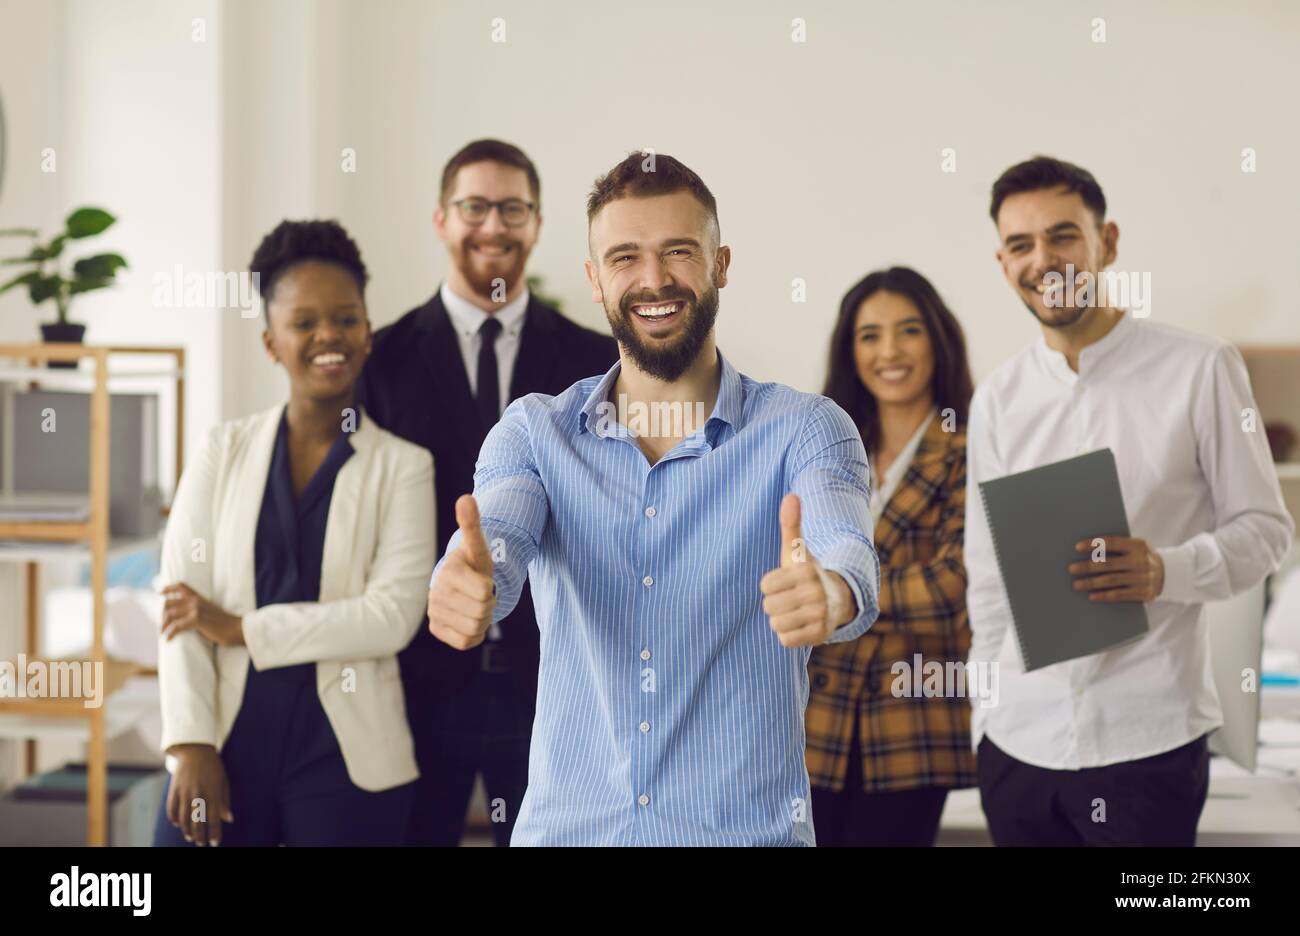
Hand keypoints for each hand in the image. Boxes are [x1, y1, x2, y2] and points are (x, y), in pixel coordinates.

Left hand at [160, 583, 243, 645]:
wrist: (237, 629)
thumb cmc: (225, 624)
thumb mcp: (210, 611)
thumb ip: (198, 610)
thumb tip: (186, 617)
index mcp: (199, 597)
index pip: (181, 586)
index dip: (168, 588)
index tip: (160, 593)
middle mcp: (195, 601)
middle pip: (169, 603)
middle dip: (161, 614)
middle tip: (161, 625)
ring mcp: (196, 609)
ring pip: (170, 614)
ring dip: (163, 625)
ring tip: (163, 634)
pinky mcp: (196, 620)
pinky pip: (176, 626)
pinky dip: (170, 633)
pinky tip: (168, 639)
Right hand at [165, 744, 232, 845]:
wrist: (195, 750)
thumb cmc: (213, 767)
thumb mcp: (223, 782)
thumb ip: (224, 801)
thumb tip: (228, 819)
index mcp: (213, 793)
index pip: (214, 819)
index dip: (214, 833)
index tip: (214, 843)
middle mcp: (198, 794)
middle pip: (197, 822)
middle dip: (199, 836)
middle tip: (201, 844)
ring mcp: (185, 792)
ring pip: (183, 818)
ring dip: (186, 830)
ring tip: (190, 837)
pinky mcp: (174, 789)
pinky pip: (172, 809)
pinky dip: (174, 819)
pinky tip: (178, 824)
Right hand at [427, 494, 496, 650]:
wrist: (460, 583)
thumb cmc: (474, 563)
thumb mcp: (478, 545)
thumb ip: (472, 524)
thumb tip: (466, 498)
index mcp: (448, 572)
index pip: (485, 593)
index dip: (492, 589)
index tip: (484, 581)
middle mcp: (436, 593)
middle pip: (482, 612)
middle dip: (489, 605)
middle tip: (482, 594)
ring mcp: (434, 613)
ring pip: (475, 628)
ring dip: (483, 619)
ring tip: (475, 605)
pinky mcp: (436, 629)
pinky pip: (466, 641)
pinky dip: (475, 633)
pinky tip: (468, 618)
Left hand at [760, 493, 854, 647]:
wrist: (838, 599)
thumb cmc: (807, 574)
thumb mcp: (797, 551)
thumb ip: (791, 525)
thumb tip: (791, 495)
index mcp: (806, 571)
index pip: (765, 586)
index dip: (771, 586)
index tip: (786, 583)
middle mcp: (816, 593)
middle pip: (769, 607)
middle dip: (776, 604)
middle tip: (792, 599)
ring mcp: (820, 614)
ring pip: (776, 624)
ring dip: (781, 620)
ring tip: (796, 611)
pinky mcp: (821, 634)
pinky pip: (786, 640)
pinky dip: (789, 635)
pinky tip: (801, 625)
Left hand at [1068, 535, 1164, 602]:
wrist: (1169, 574)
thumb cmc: (1140, 558)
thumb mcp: (1134, 548)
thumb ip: (1116, 547)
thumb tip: (1084, 549)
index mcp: (1138, 545)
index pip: (1112, 542)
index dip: (1094, 544)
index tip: (1077, 547)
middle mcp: (1142, 561)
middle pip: (1109, 564)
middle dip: (1088, 566)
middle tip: (1071, 569)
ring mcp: (1144, 578)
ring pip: (1112, 581)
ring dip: (1092, 583)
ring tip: (1077, 584)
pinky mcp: (1145, 593)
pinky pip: (1120, 595)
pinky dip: (1104, 596)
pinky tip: (1091, 596)